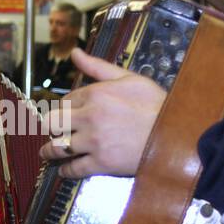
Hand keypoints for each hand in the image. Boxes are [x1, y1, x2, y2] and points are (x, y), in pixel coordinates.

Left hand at [40, 49, 165, 178]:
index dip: (64, 108)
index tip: (65, 114)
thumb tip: (75, 53)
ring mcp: (94, 141)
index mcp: (95, 93)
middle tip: (53, 132)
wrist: (176, 133)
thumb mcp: (129, 78)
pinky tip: (64, 169)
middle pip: (53, 123)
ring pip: (58, 147)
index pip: (65, 100)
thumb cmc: (155, 104)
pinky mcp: (101, 163)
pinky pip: (74, 168)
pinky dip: (66, 170)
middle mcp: (89, 116)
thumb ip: (98, 66)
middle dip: (51, 127)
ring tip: (47, 153)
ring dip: (50, 151)